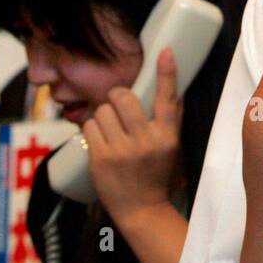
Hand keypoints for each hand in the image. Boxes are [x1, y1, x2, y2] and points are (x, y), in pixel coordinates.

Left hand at [86, 48, 183, 226]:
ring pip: (102, 110)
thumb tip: (173, 88)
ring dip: (103, 114)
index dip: (167, 73)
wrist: (141, 210)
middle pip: (123, 97)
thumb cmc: (157, 174)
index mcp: (167, 136)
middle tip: (118, 104)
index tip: (165, 52)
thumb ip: (172, 118)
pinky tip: (100, 139)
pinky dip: (92, 128)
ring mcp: (121, 151)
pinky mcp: (100, 159)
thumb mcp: (172, 147)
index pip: (168, 99)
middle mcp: (145, 141)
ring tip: (110, 128)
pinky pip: (89, 125)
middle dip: (117, 95)